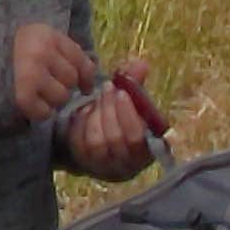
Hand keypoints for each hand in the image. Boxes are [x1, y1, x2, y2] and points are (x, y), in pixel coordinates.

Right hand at [7, 21, 98, 121]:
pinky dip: (38, 112)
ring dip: (50, 100)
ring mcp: (31, 74)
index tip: (83, 86)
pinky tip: (26, 104)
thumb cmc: (2, 54)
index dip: (85, 75)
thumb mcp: (31, 41)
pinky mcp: (23, 96)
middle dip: (61, 86)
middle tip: (43, 86)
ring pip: (61, 97)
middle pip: (71, 79)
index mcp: (44, 34)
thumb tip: (90, 75)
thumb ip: (60, 52)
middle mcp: (40, 51)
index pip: (81, 59)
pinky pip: (45, 112)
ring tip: (33, 93)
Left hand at [58, 59, 161, 180]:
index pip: (138, 137)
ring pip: (98, 142)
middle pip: (117, 138)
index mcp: (148, 150)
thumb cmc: (123, 119)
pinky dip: (82, 125)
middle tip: (107, 89)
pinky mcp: (86, 163)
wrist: (99, 138)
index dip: (128, 114)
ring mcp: (107, 166)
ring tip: (97, 98)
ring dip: (96, 115)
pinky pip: (81, 144)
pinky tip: (85, 111)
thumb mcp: (130, 102)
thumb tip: (141, 64)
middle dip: (110, 110)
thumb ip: (135, 84)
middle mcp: (129, 163)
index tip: (120, 92)